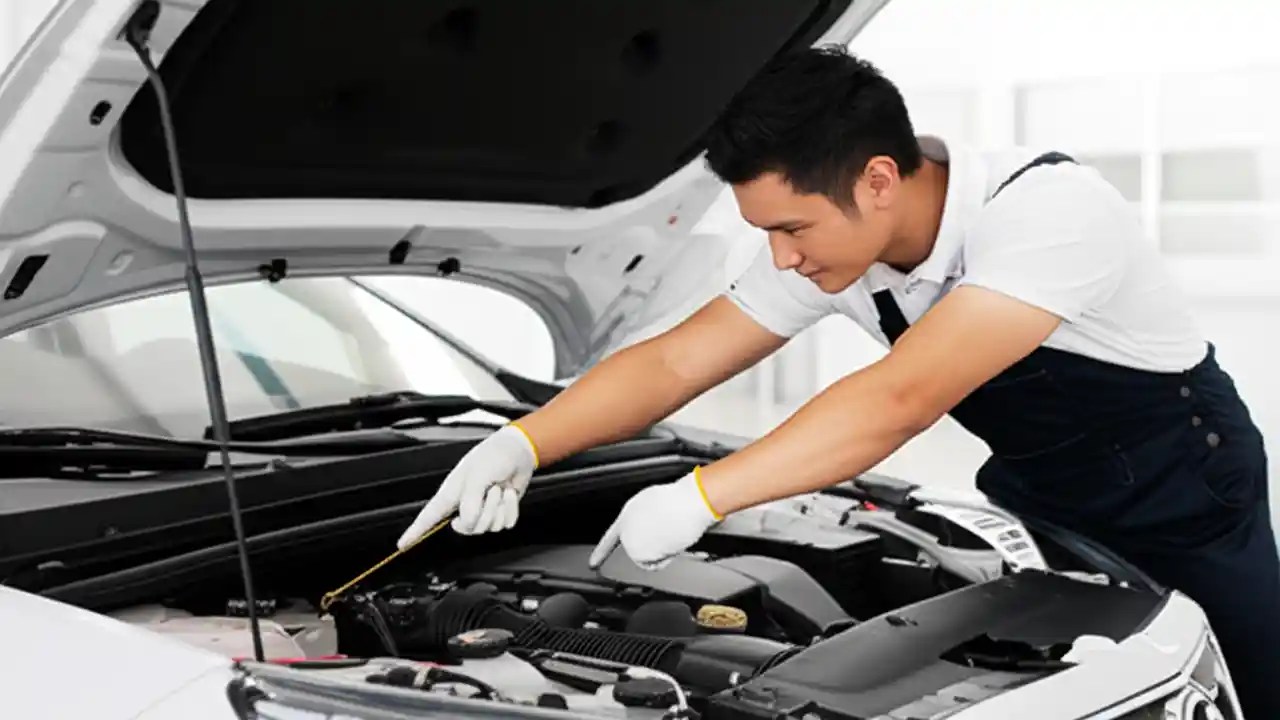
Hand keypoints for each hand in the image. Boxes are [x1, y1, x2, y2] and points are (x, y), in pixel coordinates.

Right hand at [396, 423, 538, 548]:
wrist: (519, 451)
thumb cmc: (494, 455)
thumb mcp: (477, 475)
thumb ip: (469, 502)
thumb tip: (467, 523)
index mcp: (451, 493)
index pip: (428, 516)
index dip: (414, 531)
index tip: (402, 544)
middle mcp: (464, 504)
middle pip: (469, 529)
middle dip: (484, 511)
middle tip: (490, 490)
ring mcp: (483, 510)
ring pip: (489, 527)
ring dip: (499, 507)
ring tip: (498, 487)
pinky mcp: (500, 512)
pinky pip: (506, 524)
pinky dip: (511, 509)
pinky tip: (509, 493)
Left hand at [588, 470, 721, 570]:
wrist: (686, 504)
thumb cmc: (680, 501)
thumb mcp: (655, 507)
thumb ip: (645, 521)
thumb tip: (651, 531)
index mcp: (628, 513)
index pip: (612, 537)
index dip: (602, 551)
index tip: (593, 563)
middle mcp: (626, 528)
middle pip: (638, 550)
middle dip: (653, 548)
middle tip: (667, 532)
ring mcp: (630, 540)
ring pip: (648, 559)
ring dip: (661, 552)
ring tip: (670, 533)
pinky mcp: (638, 552)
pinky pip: (654, 564)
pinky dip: (664, 558)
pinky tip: (669, 541)